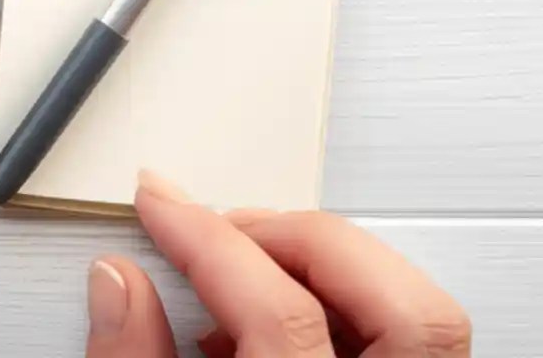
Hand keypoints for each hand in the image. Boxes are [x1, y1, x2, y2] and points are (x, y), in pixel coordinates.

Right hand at [86, 171, 471, 356]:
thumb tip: (119, 282)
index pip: (279, 314)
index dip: (207, 240)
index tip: (160, 203)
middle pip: (395, 301)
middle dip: (297, 236)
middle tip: (218, 224)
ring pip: (423, 312)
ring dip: (330, 262)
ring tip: (247, 262)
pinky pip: (411, 339)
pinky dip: (346, 304)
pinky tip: (278, 319)